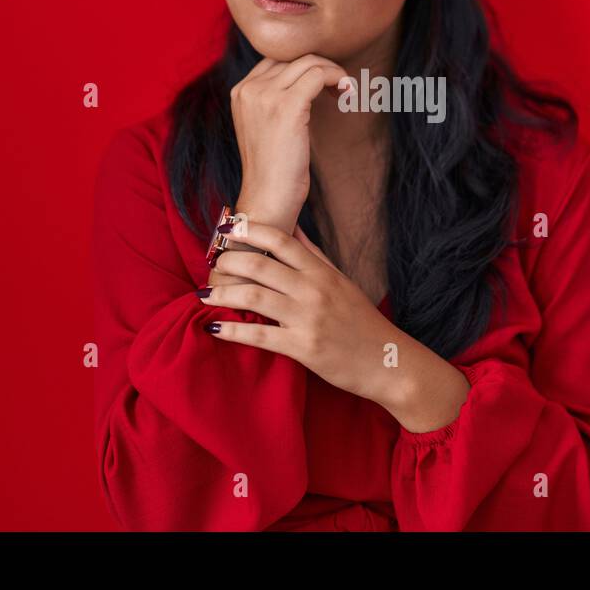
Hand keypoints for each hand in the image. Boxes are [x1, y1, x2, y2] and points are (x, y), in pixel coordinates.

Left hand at [201, 219, 403, 407]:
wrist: (387, 361)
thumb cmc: (361, 321)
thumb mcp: (341, 281)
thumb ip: (314, 255)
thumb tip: (293, 227)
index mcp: (322, 272)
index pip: (282, 240)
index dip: (250, 230)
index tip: (226, 229)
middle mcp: (313, 290)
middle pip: (261, 264)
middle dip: (229, 260)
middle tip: (211, 263)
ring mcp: (307, 318)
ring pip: (254, 297)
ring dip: (222, 293)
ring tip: (202, 294)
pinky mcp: (303, 347)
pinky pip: (259, 335)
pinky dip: (232, 330)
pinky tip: (214, 327)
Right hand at [229, 54, 347, 234]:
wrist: (268, 198)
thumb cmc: (273, 169)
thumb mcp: (266, 127)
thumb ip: (275, 101)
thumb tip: (307, 80)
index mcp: (240, 91)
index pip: (277, 59)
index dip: (305, 66)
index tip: (323, 83)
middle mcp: (248, 88)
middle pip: (293, 56)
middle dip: (321, 66)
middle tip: (339, 87)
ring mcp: (265, 95)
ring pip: (309, 61)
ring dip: (333, 71)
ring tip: (344, 91)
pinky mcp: (286, 105)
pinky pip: (318, 74)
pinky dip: (337, 78)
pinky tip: (346, 94)